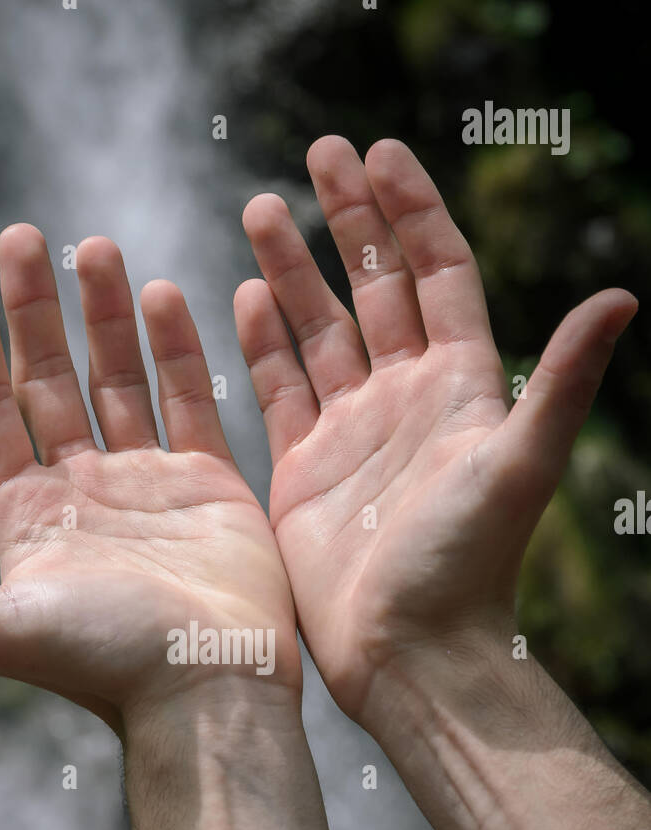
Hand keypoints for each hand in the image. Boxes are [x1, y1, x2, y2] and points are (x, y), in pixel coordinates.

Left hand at [0, 227, 299, 733]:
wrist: (207, 689)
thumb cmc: (102, 662)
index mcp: (26, 514)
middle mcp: (82, 490)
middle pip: (47, 381)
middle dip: (33, 310)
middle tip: (23, 235)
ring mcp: (147, 482)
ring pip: (119, 378)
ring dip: (105, 314)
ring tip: (94, 246)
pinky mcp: (209, 483)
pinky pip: (189, 399)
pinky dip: (176, 349)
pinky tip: (163, 295)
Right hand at [234, 136, 635, 725]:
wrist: (411, 651)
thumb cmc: (470, 563)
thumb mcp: (520, 463)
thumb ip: (560, 379)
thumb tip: (621, 296)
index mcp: (459, 385)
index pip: (438, 274)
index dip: (412, 212)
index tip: (379, 152)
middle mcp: (405, 397)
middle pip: (375, 286)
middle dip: (347, 219)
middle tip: (316, 152)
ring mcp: (351, 431)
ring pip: (320, 329)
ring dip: (293, 269)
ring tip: (261, 207)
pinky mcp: (303, 469)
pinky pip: (280, 389)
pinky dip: (262, 342)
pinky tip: (243, 297)